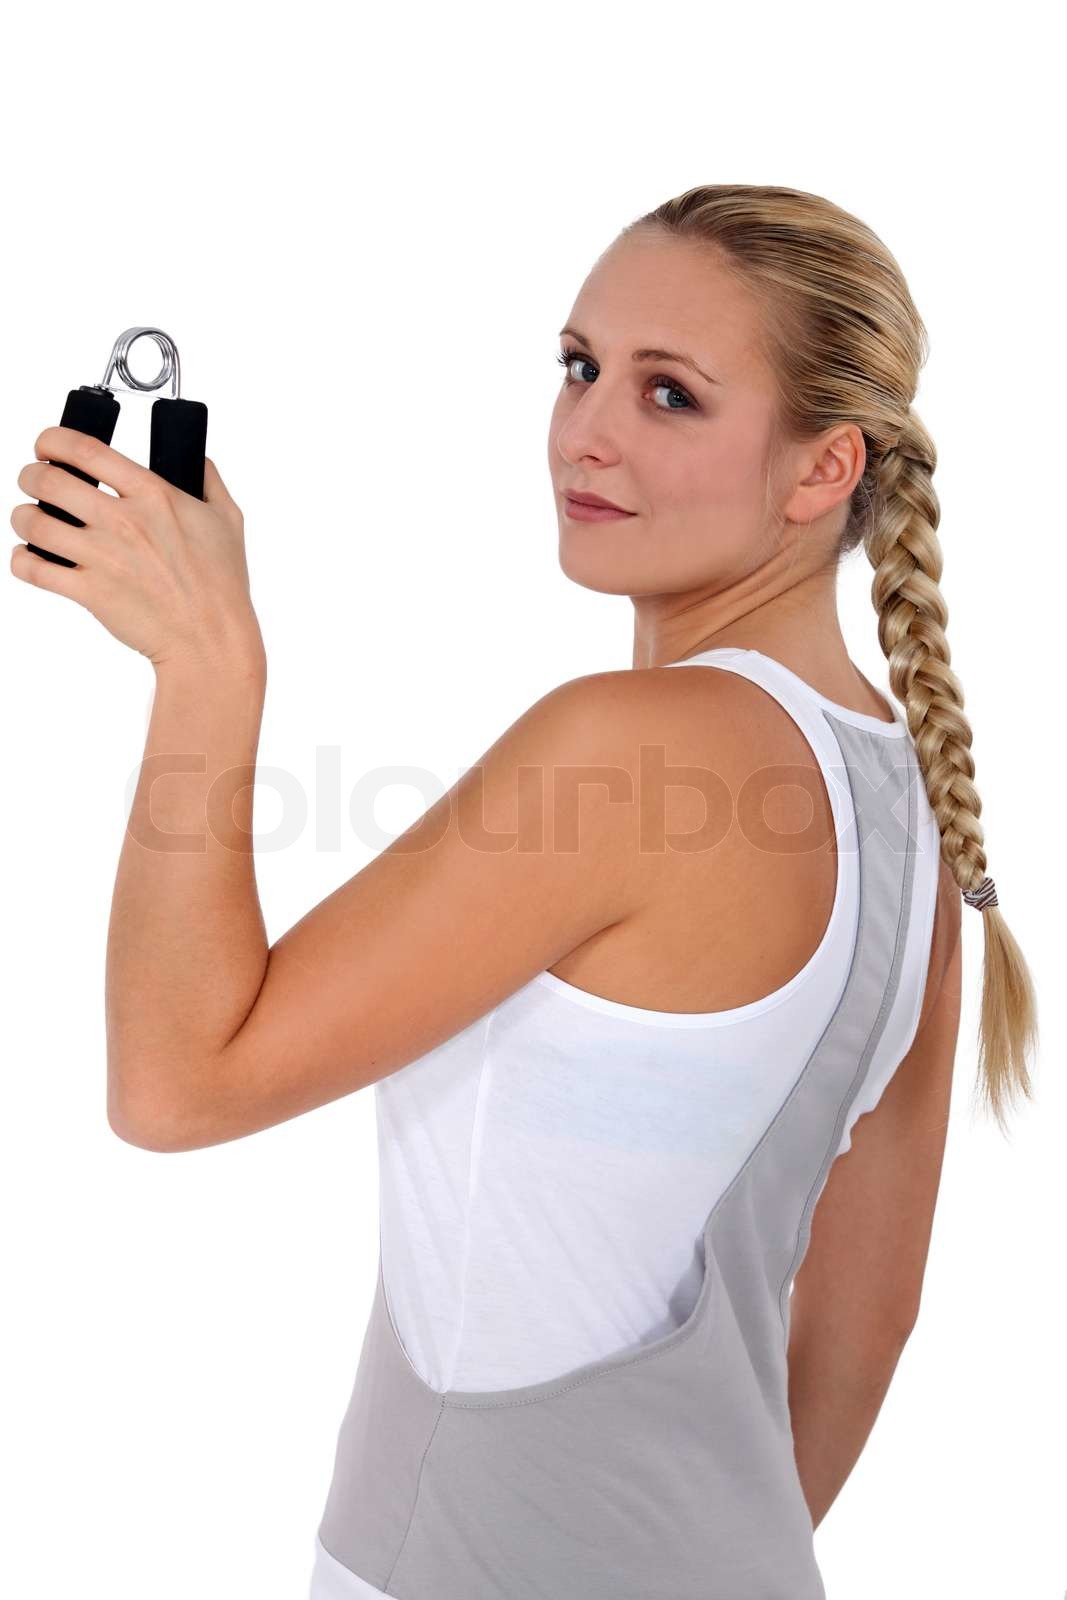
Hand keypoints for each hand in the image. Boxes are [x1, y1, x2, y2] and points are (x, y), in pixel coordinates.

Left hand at [9, 425, 264, 671]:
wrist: (210, 640)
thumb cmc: (222, 586)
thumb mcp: (228, 522)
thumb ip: (209, 482)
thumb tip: (198, 460)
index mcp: (154, 495)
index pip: (84, 449)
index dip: (52, 439)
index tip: (47, 446)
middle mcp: (123, 522)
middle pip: (48, 480)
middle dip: (30, 475)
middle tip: (34, 481)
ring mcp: (103, 558)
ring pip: (32, 522)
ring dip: (22, 516)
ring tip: (30, 520)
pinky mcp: (89, 593)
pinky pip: (34, 568)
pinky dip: (22, 559)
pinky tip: (31, 557)